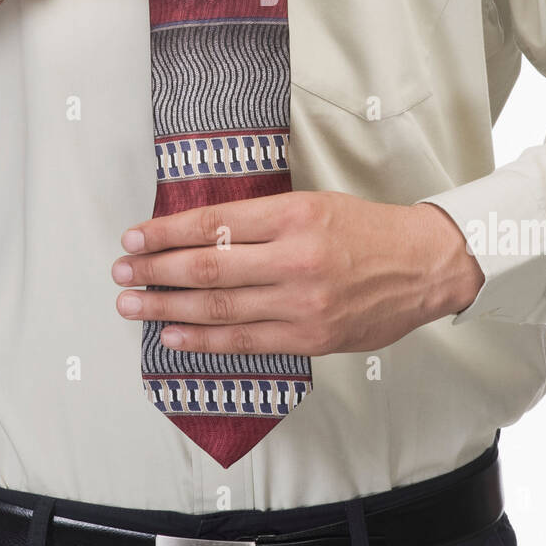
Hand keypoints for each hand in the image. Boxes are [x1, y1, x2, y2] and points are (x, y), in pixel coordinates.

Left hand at [112, 192, 484, 355]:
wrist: (425, 266)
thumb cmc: (365, 231)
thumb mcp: (313, 204)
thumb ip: (260, 220)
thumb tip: (196, 234)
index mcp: (294, 214)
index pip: (213, 223)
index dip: (166, 232)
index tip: (133, 236)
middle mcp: (295, 257)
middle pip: (207, 264)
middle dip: (155, 269)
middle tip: (120, 271)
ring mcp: (303, 301)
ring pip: (219, 305)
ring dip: (167, 306)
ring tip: (131, 304)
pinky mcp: (311, 336)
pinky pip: (245, 341)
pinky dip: (203, 340)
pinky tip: (172, 334)